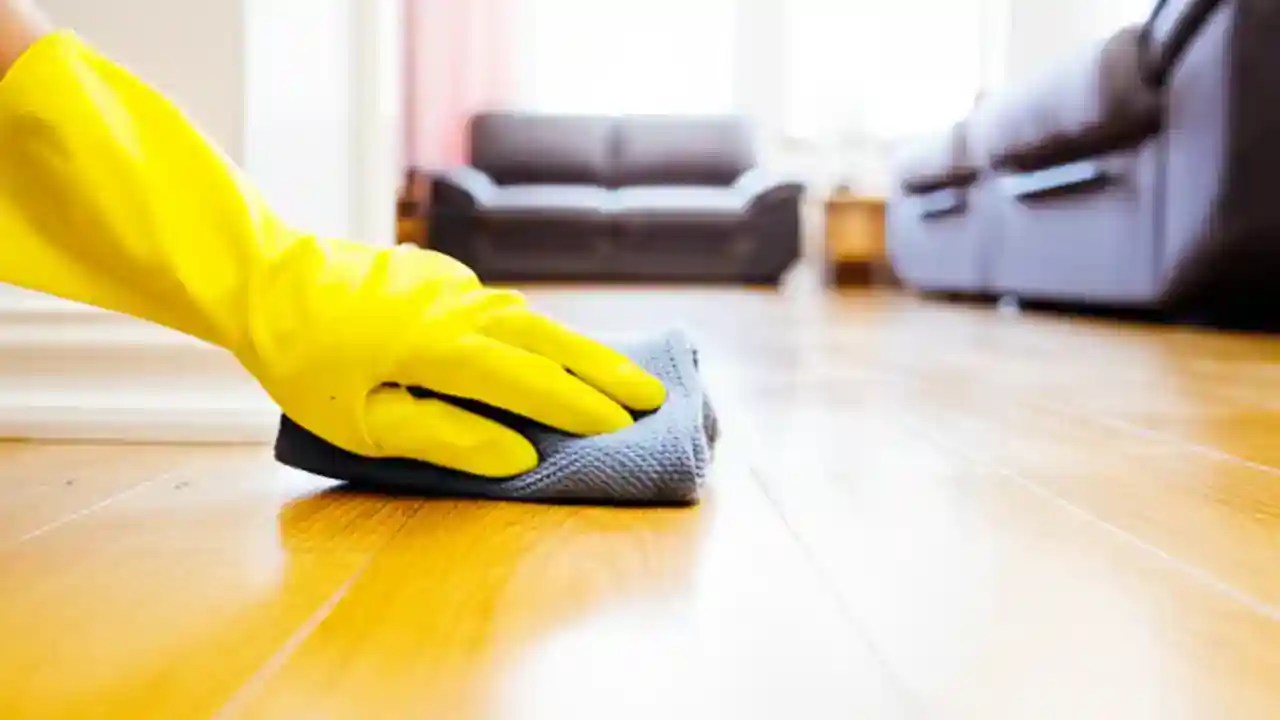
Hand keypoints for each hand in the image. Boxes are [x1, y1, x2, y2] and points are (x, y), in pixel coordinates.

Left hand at [241, 237, 665, 476]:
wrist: (269, 279)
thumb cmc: (308, 365)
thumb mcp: (364, 423)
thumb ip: (446, 439)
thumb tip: (521, 458)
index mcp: (444, 347)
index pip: (532, 383)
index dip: (581, 407)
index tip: (624, 426)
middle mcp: (464, 307)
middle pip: (552, 341)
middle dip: (606, 371)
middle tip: (655, 395)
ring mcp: (457, 284)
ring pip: (533, 319)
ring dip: (580, 349)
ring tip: (619, 377)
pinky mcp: (445, 273)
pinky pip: (504, 308)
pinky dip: (537, 333)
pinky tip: (548, 352)